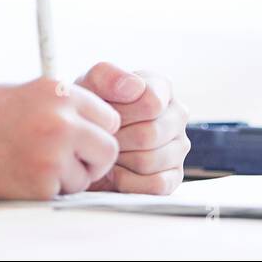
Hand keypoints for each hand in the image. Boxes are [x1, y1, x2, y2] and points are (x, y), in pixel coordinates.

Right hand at [0, 78, 120, 199]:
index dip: (92, 131)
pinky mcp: (41, 186)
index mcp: (58, 91)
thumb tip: (102, 123)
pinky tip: (18, 176)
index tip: (74, 137)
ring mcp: (52, 154)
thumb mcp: (26, 93)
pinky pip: (63, 195)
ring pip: (88, 176)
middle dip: (91, 158)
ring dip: (67, 177)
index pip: (109, 118)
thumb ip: (63, 106)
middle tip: (63, 160)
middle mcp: (60, 119)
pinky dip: (46, 192)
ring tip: (30, 164)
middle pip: (108, 149)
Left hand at [72, 62, 190, 194]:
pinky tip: (114, 172)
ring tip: (106, 152)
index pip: (152, 103)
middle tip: (101, 137)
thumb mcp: (89, 86)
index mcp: (162, 88)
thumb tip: (135, 87)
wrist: (82, 140)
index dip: (121, 112)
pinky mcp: (174, 176)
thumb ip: (106, 76)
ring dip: (119, 160)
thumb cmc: (90, 110)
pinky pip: (156, 185)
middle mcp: (177, 116)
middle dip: (117, 139)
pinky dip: (128, 182)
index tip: (104, 112)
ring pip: (150, 161)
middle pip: (150, 135)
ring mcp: (179, 147)